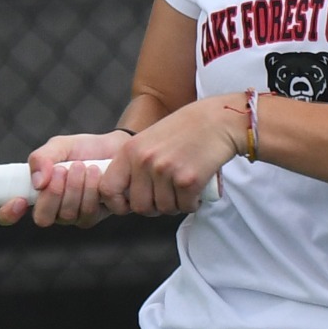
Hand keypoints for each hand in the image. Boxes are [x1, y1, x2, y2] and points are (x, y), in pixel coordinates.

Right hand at [0, 130, 131, 228]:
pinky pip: (87, 214)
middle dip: (53, 194)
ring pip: (67, 215)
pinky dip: (91, 191)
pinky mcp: (93, 217)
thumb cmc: (83, 149)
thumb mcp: (59, 146)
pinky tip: (96, 174)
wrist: (116, 148)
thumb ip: (42, 158)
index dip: (8, 213)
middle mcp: (51, 209)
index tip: (19, 200)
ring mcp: (72, 216)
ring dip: (75, 188)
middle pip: (42, 218)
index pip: (9, 215)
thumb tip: (37, 183)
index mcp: (34, 193)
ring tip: (82, 166)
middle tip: (63, 170)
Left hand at [99, 94, 247, 216]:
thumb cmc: (187, 129)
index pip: (108, 188)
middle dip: (155, 207)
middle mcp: (145, 161)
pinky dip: (193, 203)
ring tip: (184, 189)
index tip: (129, 205)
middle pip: (139, 206)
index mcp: (130, 150)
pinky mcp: (188, 180)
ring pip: (165, 208)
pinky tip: (197, 190)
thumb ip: (136, 163)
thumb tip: (127, 196)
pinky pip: (185, 206)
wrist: (220, 120)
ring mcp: (166, 171)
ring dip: (176, 204)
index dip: (117, 203)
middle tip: (168, 196)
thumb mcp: (150, 139)